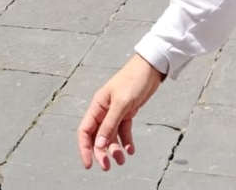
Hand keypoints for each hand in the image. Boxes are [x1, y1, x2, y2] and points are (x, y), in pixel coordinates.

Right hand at [77, 55, 165, 170]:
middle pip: (97, 137)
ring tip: (122, 161)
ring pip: (111, 136)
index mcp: (97, 106)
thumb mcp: (121, 103)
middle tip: (107, 166)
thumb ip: (110, 123)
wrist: (151, 68)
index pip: (85, 131)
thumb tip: (99, 144)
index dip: (84, 148)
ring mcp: (115, 113)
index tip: (88, 164)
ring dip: (114, 149)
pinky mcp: (127, 113)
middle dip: (100, 153)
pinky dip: (126, 141)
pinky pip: (123, 131)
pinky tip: (131, 150)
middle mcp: (104, 110)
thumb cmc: (134, 79)